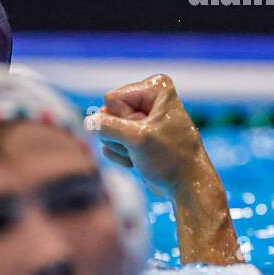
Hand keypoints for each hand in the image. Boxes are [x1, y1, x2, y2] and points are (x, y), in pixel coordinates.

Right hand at [84, 74, 210, 199]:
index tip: (147, 133)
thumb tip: (87, 122)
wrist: (186, 187)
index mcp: (156, 88)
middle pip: (107, 113)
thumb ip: (107, 127)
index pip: (112, 99)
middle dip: (120, 135)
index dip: (124, 120)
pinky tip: (139, 161)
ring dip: (121, 147)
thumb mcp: (137, 139)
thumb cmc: (170, 159)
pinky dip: (122, 155)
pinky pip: (111, 141)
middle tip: (143, 146)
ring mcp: (140, 118)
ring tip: (143, 154)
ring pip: (106, 129)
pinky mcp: (135, 135)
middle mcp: (149, 98)